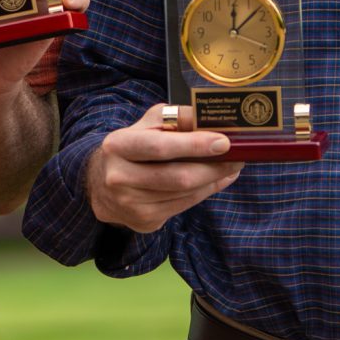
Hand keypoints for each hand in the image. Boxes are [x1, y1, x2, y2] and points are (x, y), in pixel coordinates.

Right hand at [86, 106, 243, 232]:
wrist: (101, 184)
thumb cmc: (133, 147)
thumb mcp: (148, 124)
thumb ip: (178, 119)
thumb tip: (212, 119)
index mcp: (119, 146)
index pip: (161, 147)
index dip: (194, 145)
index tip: (224, 142)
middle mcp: (120, 177)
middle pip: (178, 177)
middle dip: (214, 167)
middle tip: (239, 157)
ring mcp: (131, 204)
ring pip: (185, 194)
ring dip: (214, 180)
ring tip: (231, 166)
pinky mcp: (144, 221)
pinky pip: (184, 206)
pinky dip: (205, 192)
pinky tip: (215, 181)